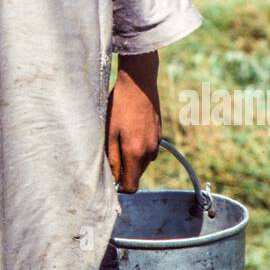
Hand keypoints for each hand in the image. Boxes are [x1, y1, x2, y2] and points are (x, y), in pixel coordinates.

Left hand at [105, 51, 161, 192]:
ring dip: (132, 158)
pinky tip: (129, 130)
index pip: (132, 187)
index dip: (120, 186)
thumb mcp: (109, 131)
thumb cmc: (119, 105)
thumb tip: (113, 178)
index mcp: (135, 153)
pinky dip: (139, 148)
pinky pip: (148, 151)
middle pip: (137, 175)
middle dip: (125, 171)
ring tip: (120, 138)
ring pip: (143, 163)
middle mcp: (149, 152)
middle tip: (111, 152)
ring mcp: (156, 143)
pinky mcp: (159, 135)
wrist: (139, 83)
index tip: (110, 177)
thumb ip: (112, 157)